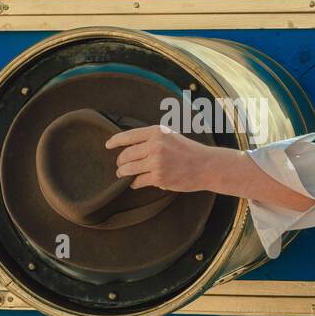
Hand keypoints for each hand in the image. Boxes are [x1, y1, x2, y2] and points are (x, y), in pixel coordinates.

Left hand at [105, 124, 224, 192]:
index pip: (128, 136)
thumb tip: (129, 145)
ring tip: (123, 174)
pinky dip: (134, 183)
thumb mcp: (170, 136)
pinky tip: (135, 183)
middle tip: (120, 166)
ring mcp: (156, 162)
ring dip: (123, 173)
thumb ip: (151, 138)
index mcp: (156, 132)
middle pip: (125, 155)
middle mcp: (155, 145)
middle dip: (120, 162)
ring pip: (128, 169)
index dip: (115, 141)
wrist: (206, 166)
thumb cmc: (188, 151)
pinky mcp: (158, 177)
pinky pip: (137, 181)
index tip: (108, 145)